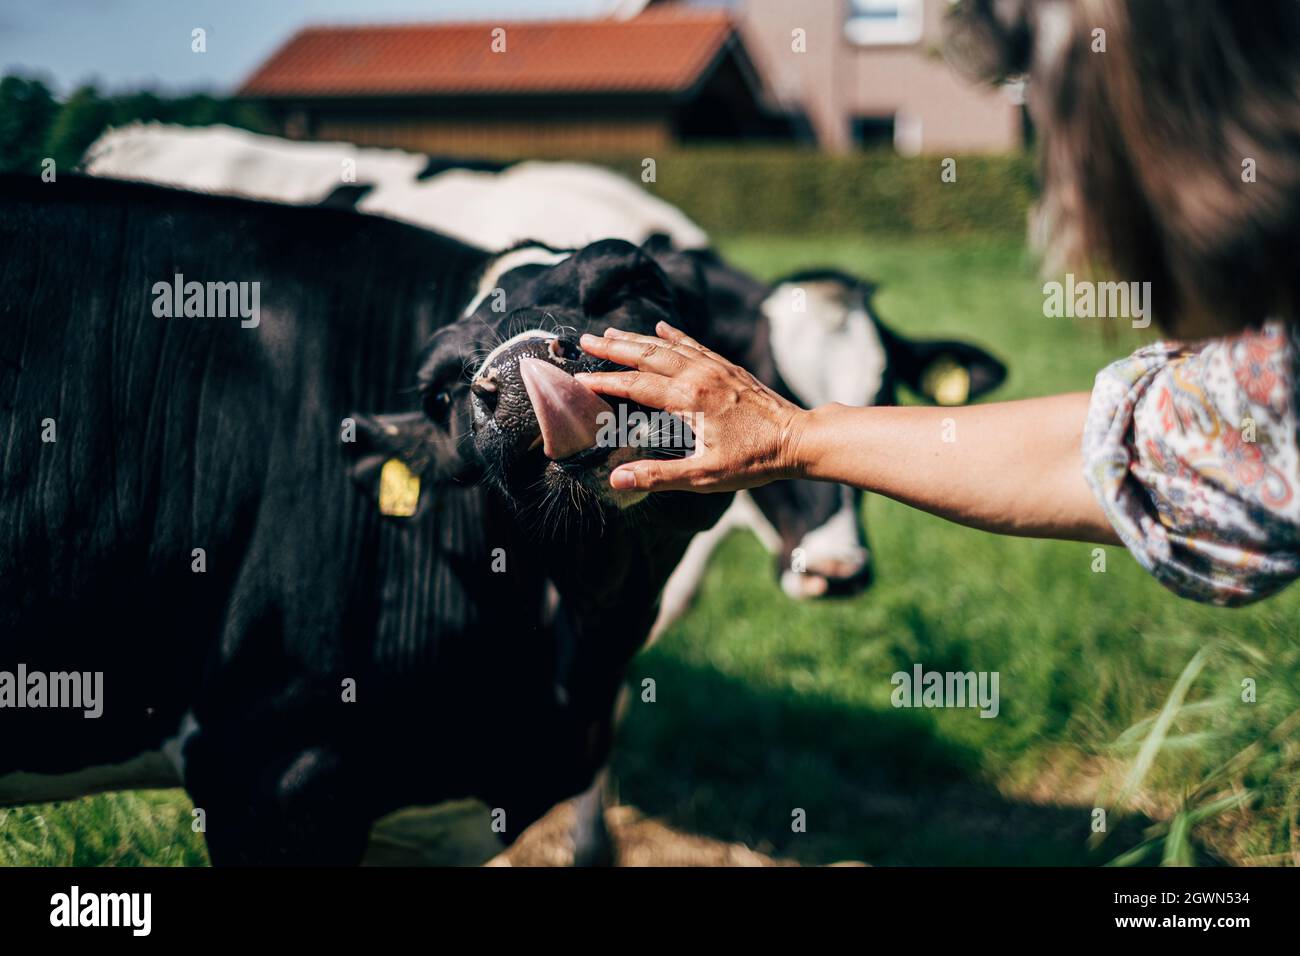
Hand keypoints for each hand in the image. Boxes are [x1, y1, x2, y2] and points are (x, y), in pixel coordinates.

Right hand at [576, 321, 808, 491]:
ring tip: (611, 332)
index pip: (636, 386)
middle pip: (647, 355)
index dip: (605, 382)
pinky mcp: (728, 367)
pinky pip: (694, 344)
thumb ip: (659, 476)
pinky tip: (661, 327)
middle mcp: (699, 375)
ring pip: (668, 345)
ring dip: (637, 338)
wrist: (799, 439)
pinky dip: (674, 335)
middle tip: (586, 340)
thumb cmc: (754, 461)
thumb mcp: (704, 476)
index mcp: (689, 400)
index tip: (579, 379)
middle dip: (614, 348)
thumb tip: (617, 479)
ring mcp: (714, 367)